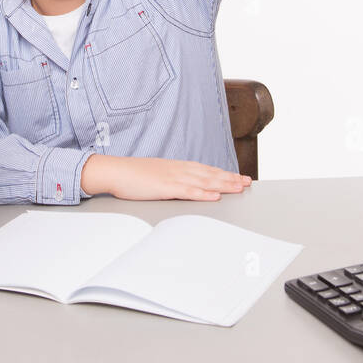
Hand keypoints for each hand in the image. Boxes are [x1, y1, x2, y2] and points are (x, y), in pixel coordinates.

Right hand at [81, 153, 251, 199]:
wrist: (115, 171)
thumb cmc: (132, 175)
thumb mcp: (156, 175)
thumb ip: (170, 179)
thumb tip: (181, 186)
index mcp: (176, 166)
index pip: (205, 169)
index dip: (223, 173)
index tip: (238, 177)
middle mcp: (178, 169)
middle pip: (210, 173)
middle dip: (230, 178)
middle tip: (247, 182)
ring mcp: (173, 177)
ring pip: (204, 180)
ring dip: (223, 184)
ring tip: (239, 188)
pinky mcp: (165, 187)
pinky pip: (188, 191)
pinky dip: (203, 193)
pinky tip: (214, 196)